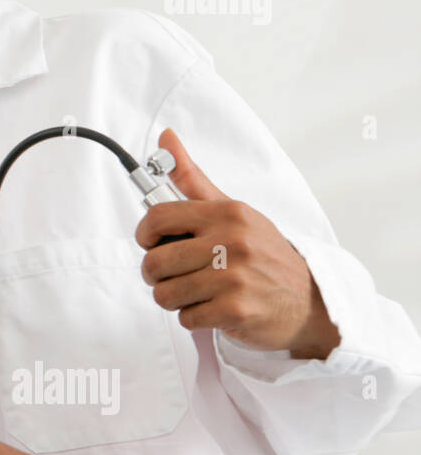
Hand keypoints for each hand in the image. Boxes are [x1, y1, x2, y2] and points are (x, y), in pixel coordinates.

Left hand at [135, 128, 340, 357]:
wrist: (309, 300)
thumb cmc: (263, 253)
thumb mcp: (232, 211)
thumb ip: (192, 178)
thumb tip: (165, 137)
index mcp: (227, 213)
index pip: (158, 217)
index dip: (144, 235)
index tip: (151, 243)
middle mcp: (232, 241)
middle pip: (155, 262)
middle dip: (156, 274)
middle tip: (175, 274)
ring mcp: (234, 277)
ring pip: (165, 293)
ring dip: (174, 298)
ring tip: (196, 290)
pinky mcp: (236, 310)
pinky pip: (185, 317)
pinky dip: (193, 317)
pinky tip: (213, 307)